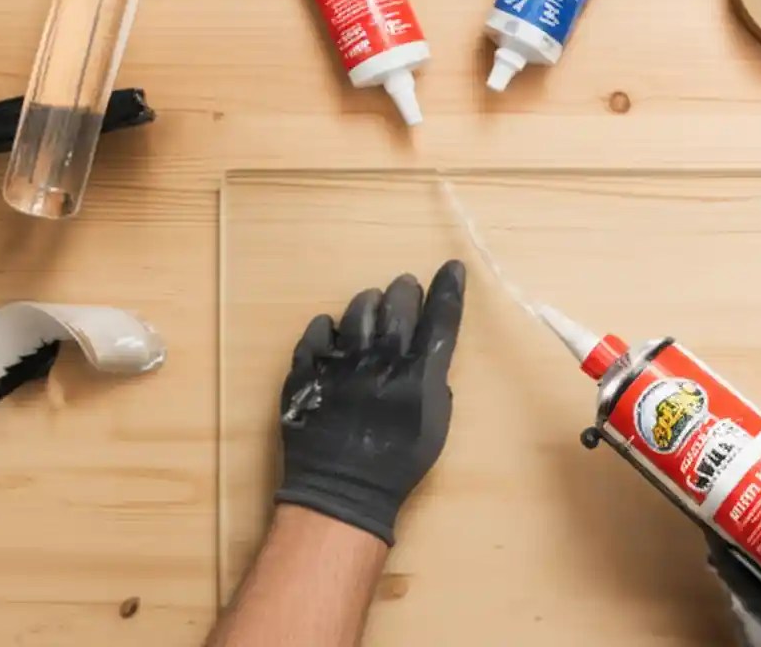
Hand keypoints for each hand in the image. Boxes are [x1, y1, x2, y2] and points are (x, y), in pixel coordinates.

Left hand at [275, 261, 465, 543]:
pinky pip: (317, 332)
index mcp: (419, 376)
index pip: (441, 318)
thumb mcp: (436, 425)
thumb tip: (428, 350)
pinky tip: (336, 335)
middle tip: (407, 291)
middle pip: (398, 303)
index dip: (449, 288)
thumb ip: (435, 381)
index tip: (452, 268)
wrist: (341, 492)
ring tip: (373, 307)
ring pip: (357, 310)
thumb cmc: (399, 464)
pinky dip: (330, 328)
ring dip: (370, 304)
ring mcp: (340, 363)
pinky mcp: (307, 371)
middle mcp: (381, 361)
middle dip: (407, 291)